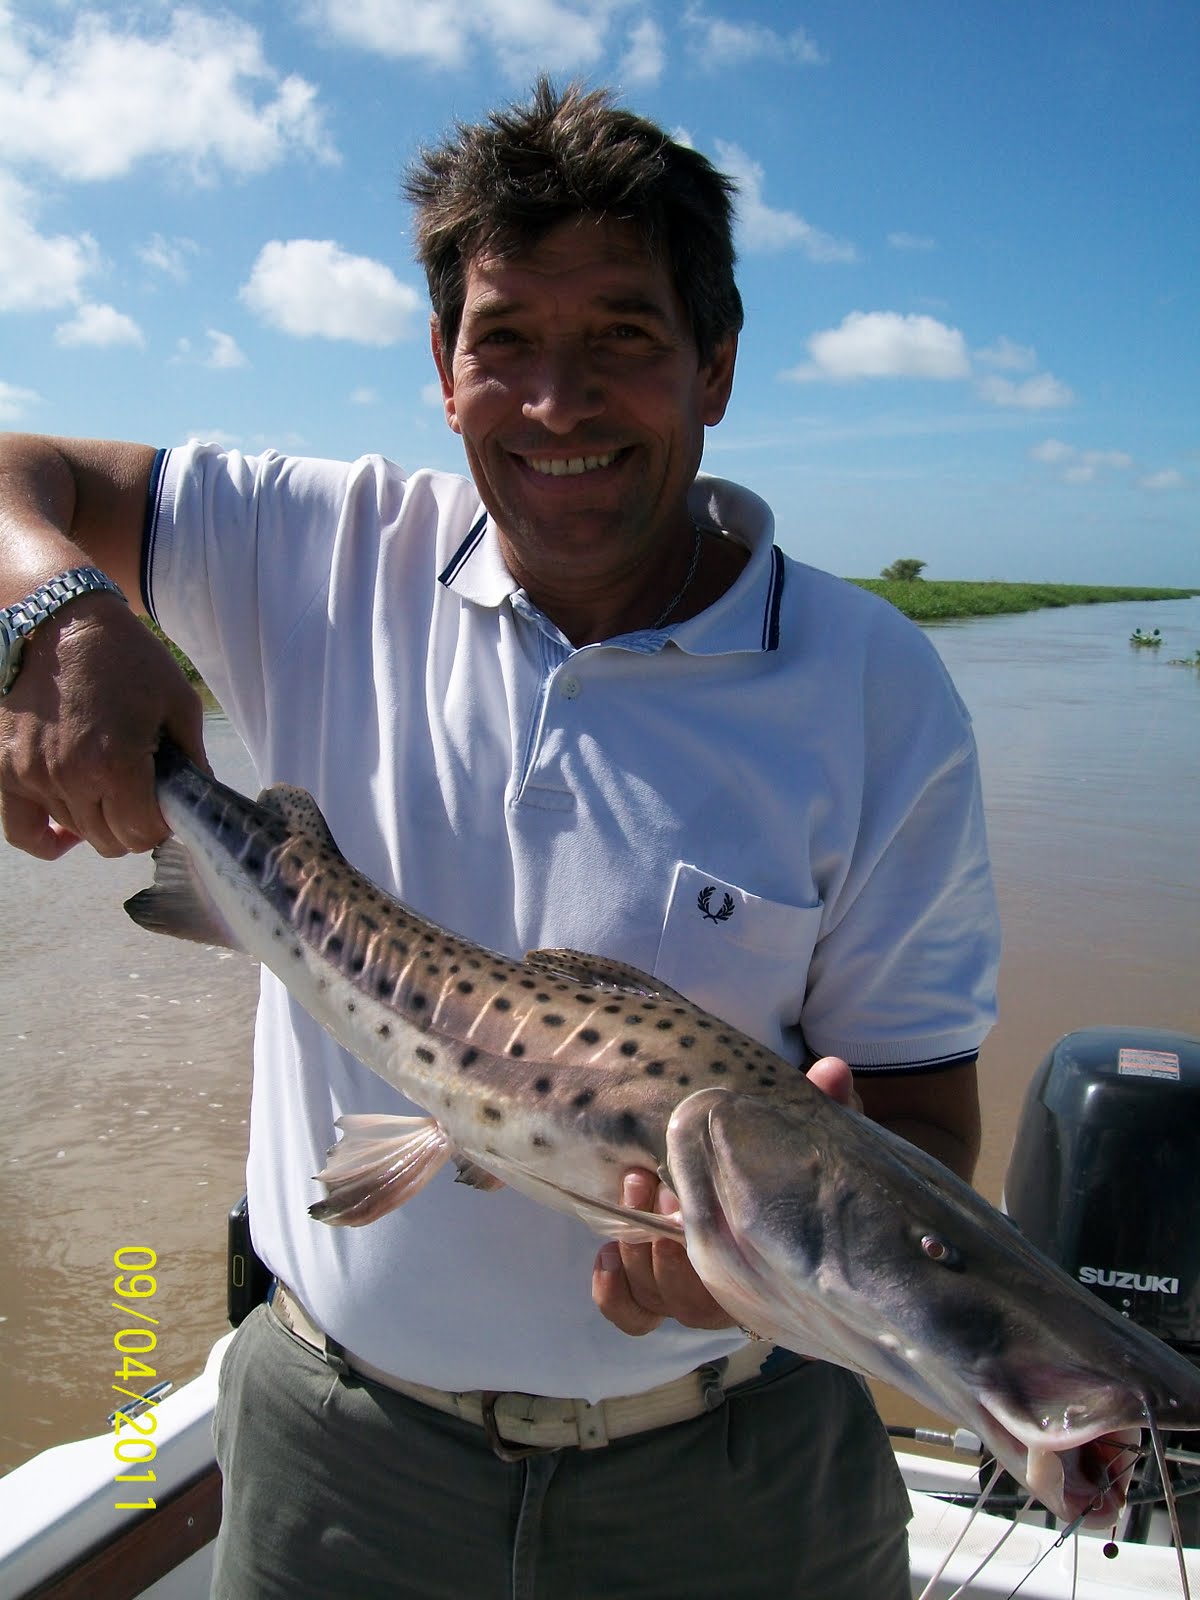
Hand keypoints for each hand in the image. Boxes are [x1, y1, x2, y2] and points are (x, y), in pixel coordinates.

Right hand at [0, 597, 205, 858]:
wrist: (58, 620)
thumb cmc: (125, 658)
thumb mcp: (178, 702)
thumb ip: (193, 760)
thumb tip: (196, 802)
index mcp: (116, 763)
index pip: (143, 833)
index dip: (162, 824)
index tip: (166, 804)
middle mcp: (70, 777)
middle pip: (111, 841)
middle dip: (135, 827)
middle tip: (143, 799)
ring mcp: (32, 776)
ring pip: (77, 833)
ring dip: (100, 822)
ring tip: (111, 790)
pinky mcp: (4, 770)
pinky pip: (22, 830)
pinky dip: (48, 839)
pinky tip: (67, 835)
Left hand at [591, 1056, 856, 1336]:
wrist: (760, 1174)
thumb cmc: (781, 1159)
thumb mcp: (804, 1132)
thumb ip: (823, 1104)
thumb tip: (832, 1070)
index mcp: (772, 1259)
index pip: (752, 1282)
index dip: (718, 1250)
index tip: (694, 1195)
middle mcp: (730, 1287)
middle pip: (690, 1300)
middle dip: (665, 1251)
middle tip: (655, 1184)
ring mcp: (688, 1292)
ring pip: (657, 1300)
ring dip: (637, 1255)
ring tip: (634, 1185)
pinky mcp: (653, 1291)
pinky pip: (633, 1314)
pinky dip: (614, 1294)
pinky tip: (606, 1255)